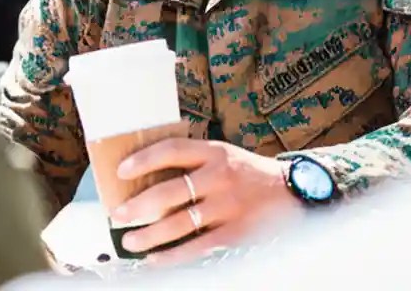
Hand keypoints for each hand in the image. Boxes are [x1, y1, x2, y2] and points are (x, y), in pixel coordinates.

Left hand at [111, 138, 300, 264]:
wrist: (292, 191)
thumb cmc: (248, 173)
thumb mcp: (224, 155)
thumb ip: (194, 161)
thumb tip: (148, 175)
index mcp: (214, 152)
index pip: (172, 150)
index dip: (143, 159)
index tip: (121, 171)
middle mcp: (220, 177)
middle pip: (170, 191)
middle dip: (138, 205)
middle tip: (117, 215)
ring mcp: (228, 206)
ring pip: (179, 223)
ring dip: (150, 235)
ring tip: (130, 242)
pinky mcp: (235, 232)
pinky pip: (197, 246)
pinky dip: (173, 256)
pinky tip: (155, 260)